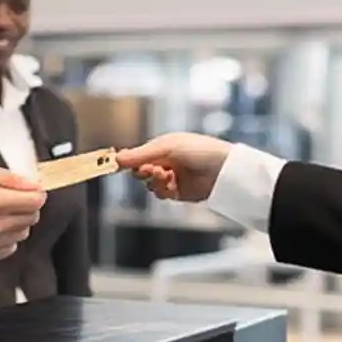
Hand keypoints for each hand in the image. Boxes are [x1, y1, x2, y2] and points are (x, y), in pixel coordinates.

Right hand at [0, 164, 45, 261]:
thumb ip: (9, 178)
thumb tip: (33, 185)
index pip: (35, 201)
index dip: (36, 193)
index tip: (32, 190)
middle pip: (32, 218)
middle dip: (28, 206)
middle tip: (14, 198)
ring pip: (23, 233)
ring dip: (18, 222)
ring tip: (1, 213)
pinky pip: (10, 248)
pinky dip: (7, 238)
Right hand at [116, 132, 233, 201]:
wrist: (224, 170)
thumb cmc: (200, 150)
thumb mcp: (167, 147)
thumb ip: (141, 154)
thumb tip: (116, 158)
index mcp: (163, 147)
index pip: (138, 155)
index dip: (129, 160)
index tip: (116, 164)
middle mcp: (165, 162)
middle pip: (140, 171)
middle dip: (142, 171)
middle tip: (151, 169)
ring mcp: (172, 177)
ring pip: (149, 184)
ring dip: (154, 181)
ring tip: (166, 176)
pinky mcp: (178, 192)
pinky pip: (161, 194)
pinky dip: (163, 190)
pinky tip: (172, 185)